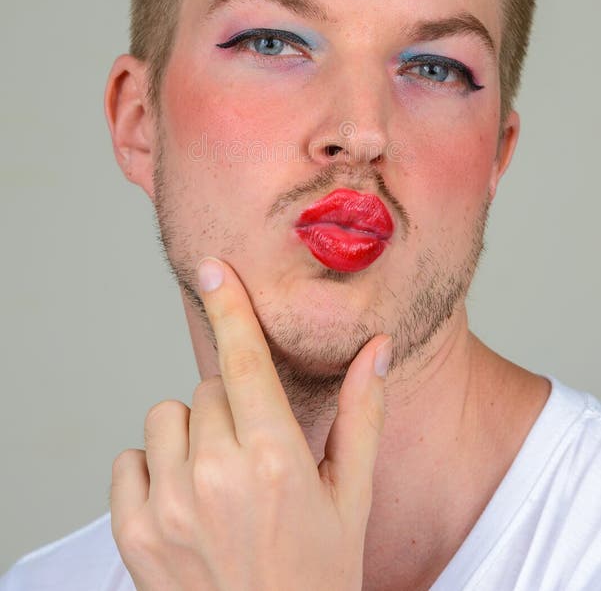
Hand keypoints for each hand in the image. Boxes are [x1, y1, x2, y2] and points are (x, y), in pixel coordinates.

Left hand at [110, 257, 391, 590]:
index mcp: (275, 458)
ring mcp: (169, 506)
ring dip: (190, 436)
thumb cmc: (317, 576)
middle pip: (208, 389)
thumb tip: (378, 347)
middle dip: (230, 408)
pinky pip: (128, 461)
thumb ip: (362, 414)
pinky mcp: (133, 534)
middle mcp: (216, 475)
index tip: (214, 269)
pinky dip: (152, 472)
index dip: (230, 307)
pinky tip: (184, 504)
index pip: (244, 360)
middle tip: (253, 457)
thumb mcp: (353, 497)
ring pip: (166, 417)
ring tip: (218, 481)